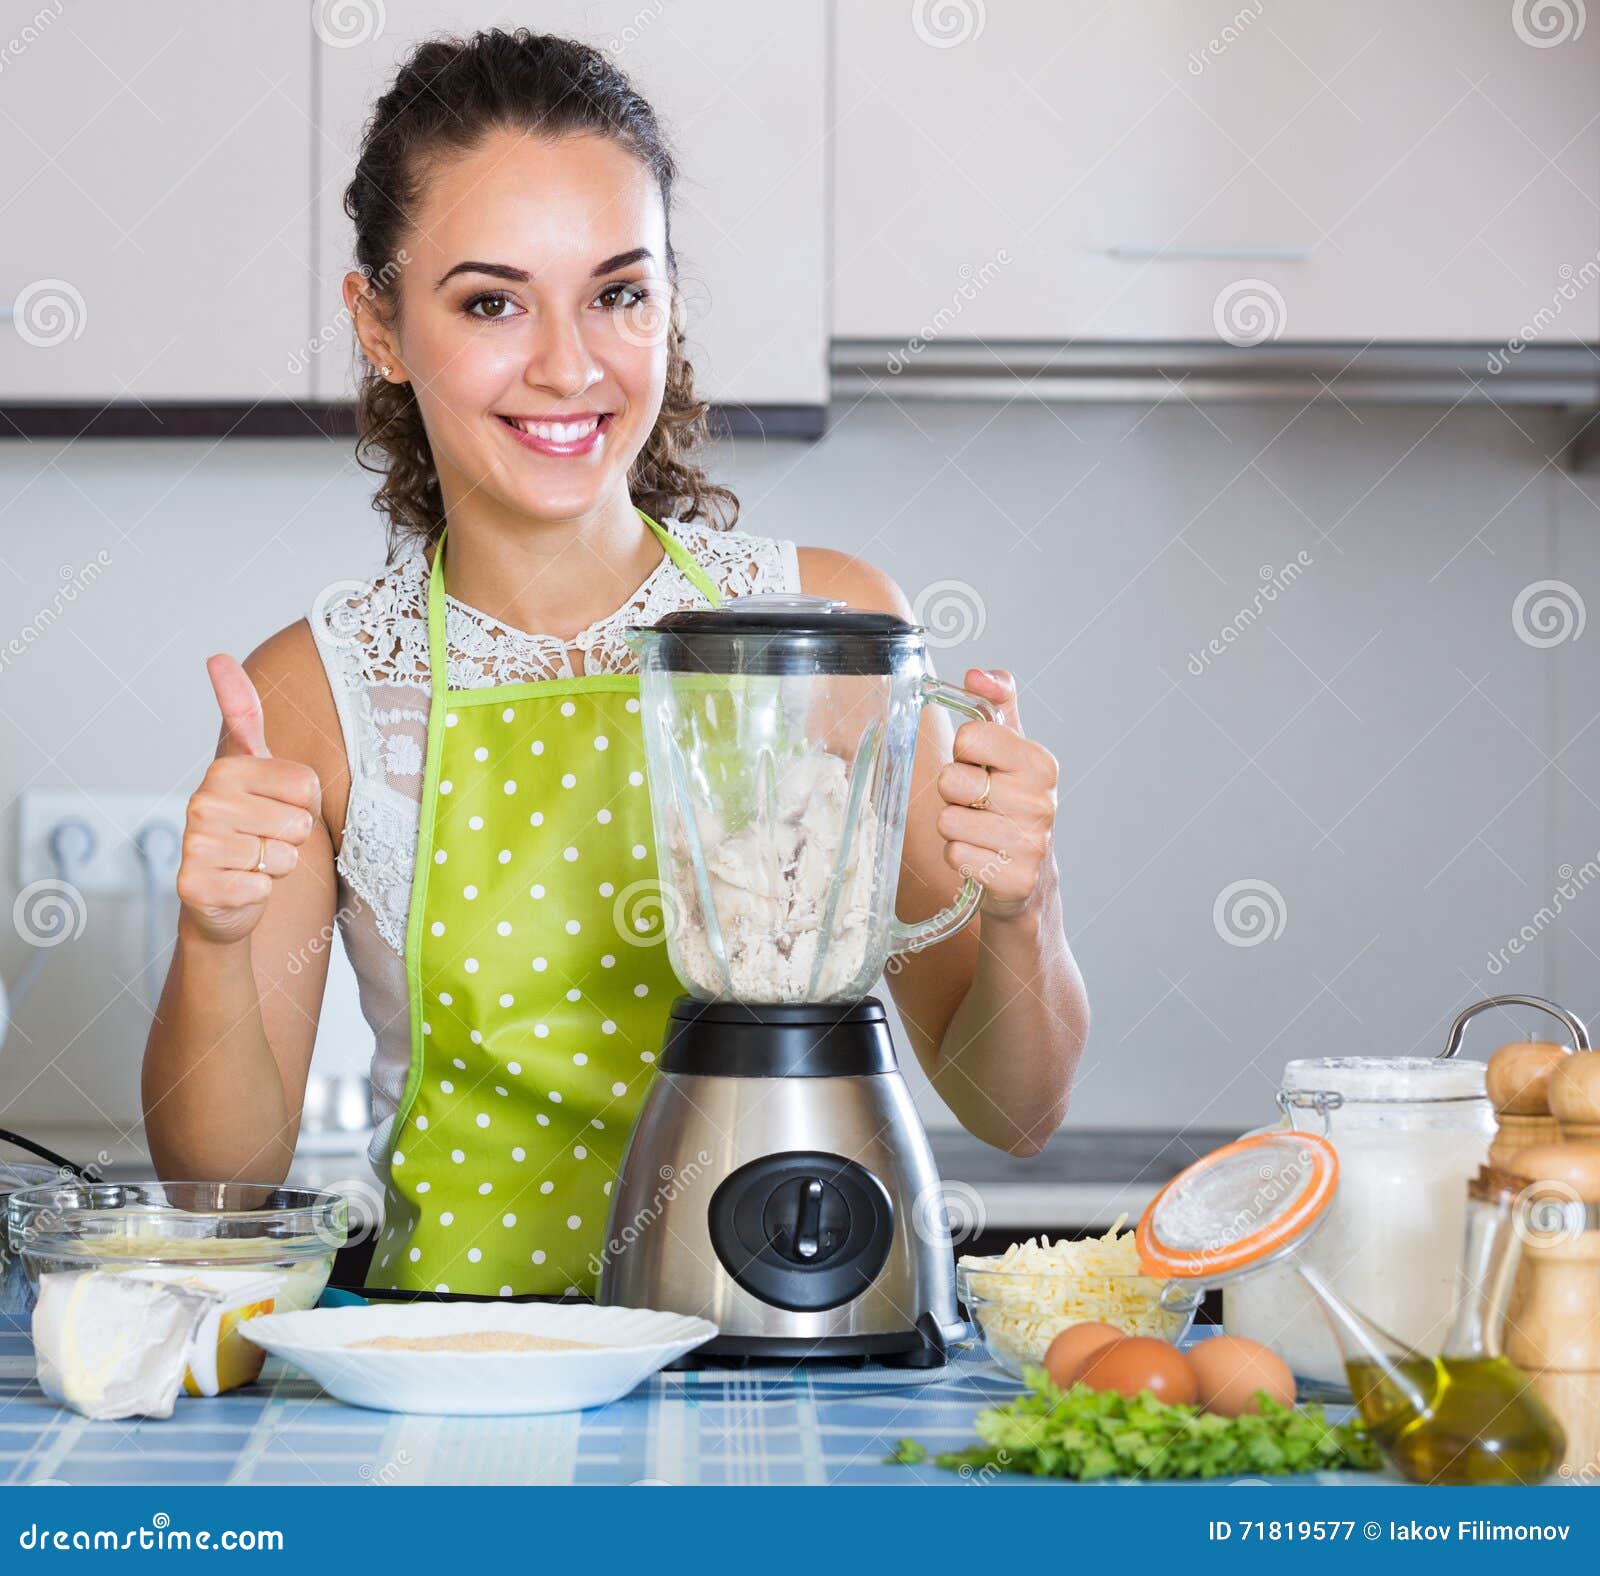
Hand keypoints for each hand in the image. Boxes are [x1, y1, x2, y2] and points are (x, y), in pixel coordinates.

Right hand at [175, 655, 321, 945]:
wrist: (221, 894)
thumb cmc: (248, 824)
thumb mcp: (253, 765)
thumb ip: (242, 713)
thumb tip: (216, 656)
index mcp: (225, 770)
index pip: (306, 786)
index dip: (303, 804)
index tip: (275, 806)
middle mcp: (201, 803)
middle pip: (298, 822)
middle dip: (291, 837)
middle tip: (264, 838)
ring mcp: (195, 846)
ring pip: (283, 857)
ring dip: (277, 865)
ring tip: (251, 861)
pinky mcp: (196, 887)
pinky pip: (264, 888)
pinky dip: (261, 892)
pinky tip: (239, 885)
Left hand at [934, 668, 1058, 919]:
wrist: (1028, 875)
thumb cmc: (1012, 802)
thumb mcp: (1010, 749)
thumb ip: (996, 703)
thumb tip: (977, 675)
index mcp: (1040, 763)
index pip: (970, 737)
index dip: (963, 752)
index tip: (979, 764)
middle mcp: (1041, 802)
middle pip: (952, 780)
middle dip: (952, 793)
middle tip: (975, 803)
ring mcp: (1030, 843)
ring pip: (948, 821)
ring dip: (953, 826)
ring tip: (978, 829)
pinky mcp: (1014, 879)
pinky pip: (955, 856)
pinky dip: (959, 857)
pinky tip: (980, 855)